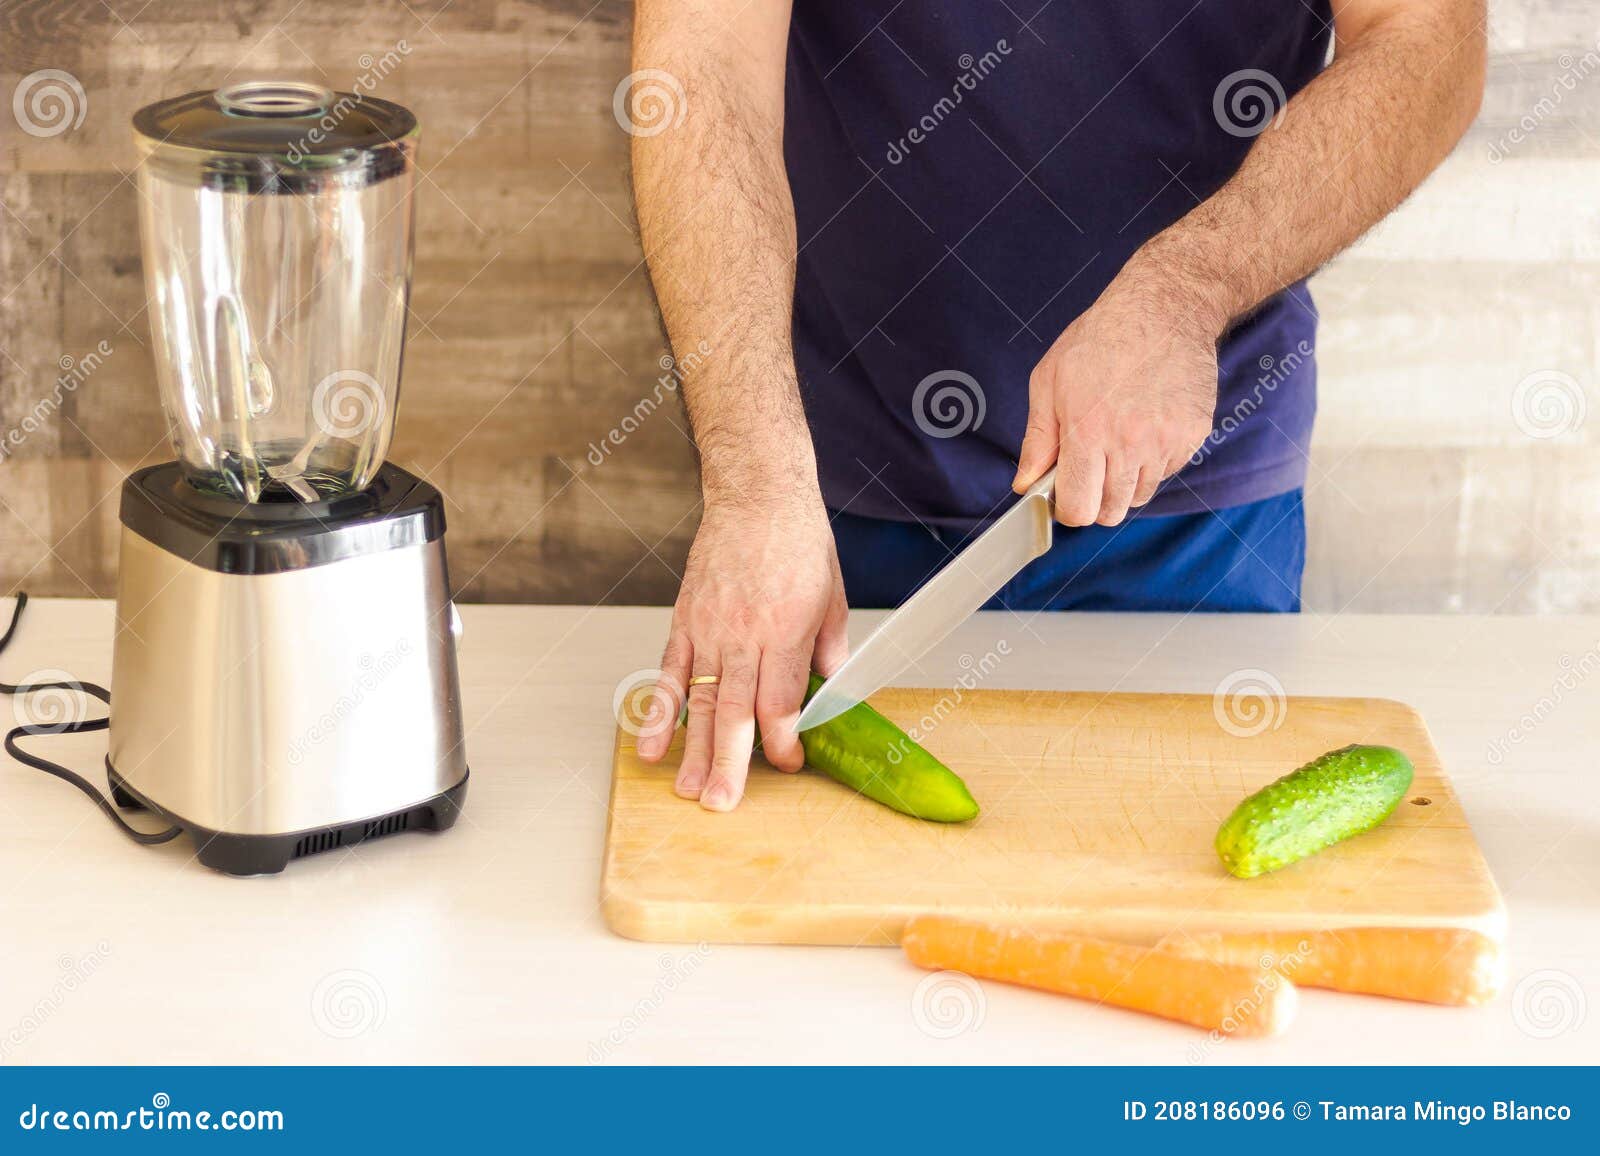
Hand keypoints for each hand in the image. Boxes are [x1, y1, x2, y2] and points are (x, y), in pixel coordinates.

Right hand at [636, 488, 848, 810]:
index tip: (789, 762)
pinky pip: (670, 672)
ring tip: (688, 790)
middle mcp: (743, 633)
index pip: (780, 702)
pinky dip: (659, 710)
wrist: (758, 494)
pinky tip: (653, 744)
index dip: (784, 741)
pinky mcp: (686, 619)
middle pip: (733, 710)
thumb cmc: (799, 540)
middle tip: (721, 803)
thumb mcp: (832, 597)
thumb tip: (830, 695)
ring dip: (692, 749)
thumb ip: (828, 652)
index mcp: (785, 629)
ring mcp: (709, 627)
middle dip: (728, 762)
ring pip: (698, 699)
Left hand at [1013, 252, 1226, 525]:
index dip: (1067, 509)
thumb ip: (1037, 439)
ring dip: (1124, 482)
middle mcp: (1129, 443)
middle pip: (1110, 511)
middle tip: (1089, 469)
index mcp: (1087, 432)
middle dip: (1094, 500)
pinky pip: (1168, 472)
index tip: (1065, 494)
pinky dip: (1153, 462)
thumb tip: (1025, 484)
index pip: (1079, 509)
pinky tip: (1144, 427)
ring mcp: (1166, 442)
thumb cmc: (1099, 339)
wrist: (1164, 308)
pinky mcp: (1193, 435)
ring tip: (1116, 442)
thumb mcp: (1049, 381)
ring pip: (1140, 496)